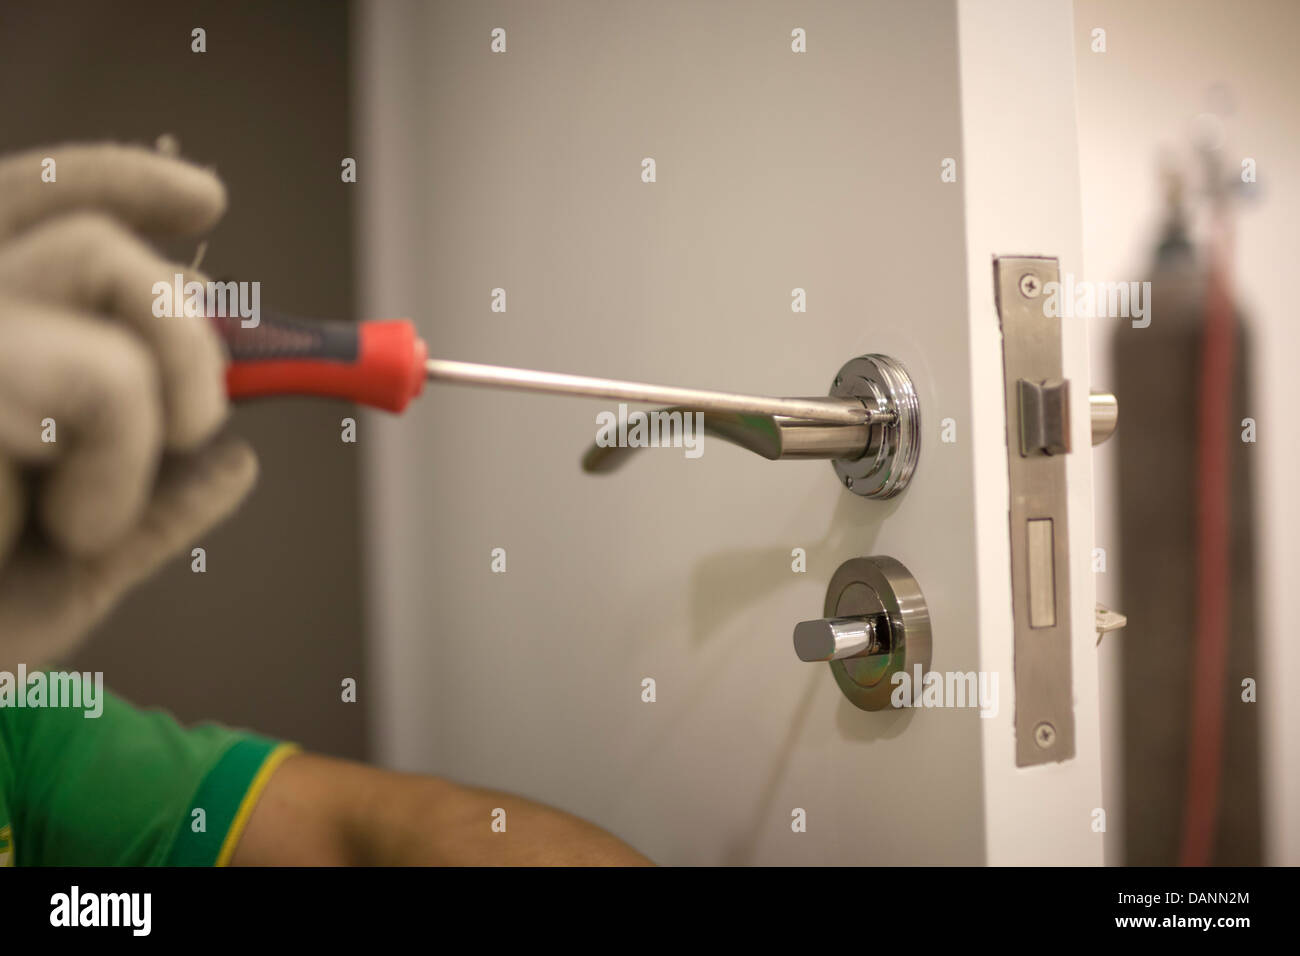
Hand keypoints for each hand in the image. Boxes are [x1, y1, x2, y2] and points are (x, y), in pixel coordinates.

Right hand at [0, 143, 257, 670]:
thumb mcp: (78, 563)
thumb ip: (156, 501)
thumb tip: (239, 462)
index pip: (33, 210)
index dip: (118, 183)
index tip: (205, 199)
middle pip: (93, 242)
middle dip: (186, 330)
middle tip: (201, 419)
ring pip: (110, 283)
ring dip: (153, 412)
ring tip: (93, 515)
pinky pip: (103, 378)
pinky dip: (119, 468)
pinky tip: (54, 527)